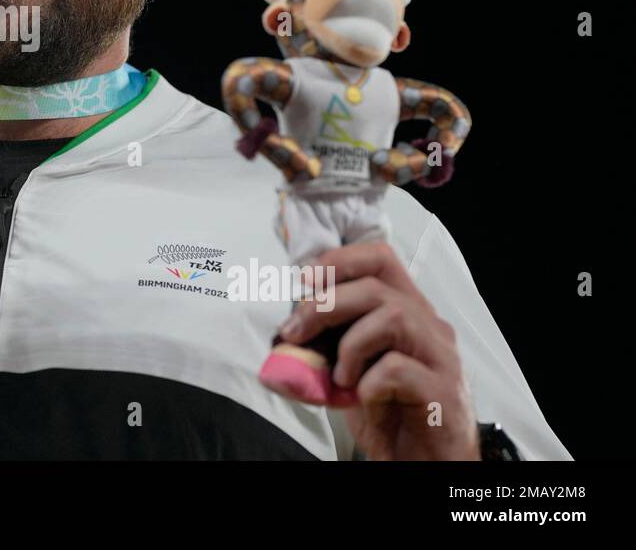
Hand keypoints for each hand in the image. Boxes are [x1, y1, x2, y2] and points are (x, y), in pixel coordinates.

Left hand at [279, 240, 478, 459]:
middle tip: (296, 334)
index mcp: (408, 312)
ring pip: (392, 317)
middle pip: (376, 286)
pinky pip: (398, 369)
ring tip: (340, 377)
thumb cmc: (391, 412)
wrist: (428, 462)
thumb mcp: (349, 373)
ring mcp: (441, 358)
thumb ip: (325, 349)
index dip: (337, 261)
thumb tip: (279, 340)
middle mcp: (430, 327)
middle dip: (324, 305)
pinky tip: (363, 398)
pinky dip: (369, 382)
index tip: (303, 283)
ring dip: (350, 345)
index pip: (379, 259)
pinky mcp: (442, 392)